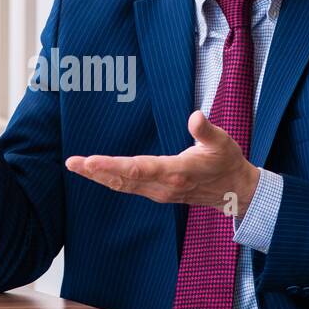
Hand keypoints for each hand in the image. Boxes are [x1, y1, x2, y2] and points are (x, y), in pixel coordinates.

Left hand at [64, 111, 260, 217]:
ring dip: (99, 176)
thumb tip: (195, 116)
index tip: (91, 160)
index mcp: (176, 172)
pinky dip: (110, 179)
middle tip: (72, 162)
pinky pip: (128, 187)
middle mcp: (163, 186)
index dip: (112, 165)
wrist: (235, 191)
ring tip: (76, 166)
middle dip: (96, 171)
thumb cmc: (227, 162)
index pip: (137, 169)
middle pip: (122, 180)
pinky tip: (96, 172)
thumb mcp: (222, 142)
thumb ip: (206, 130)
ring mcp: (159, 192)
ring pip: (122, 185)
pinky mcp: (158, 193)